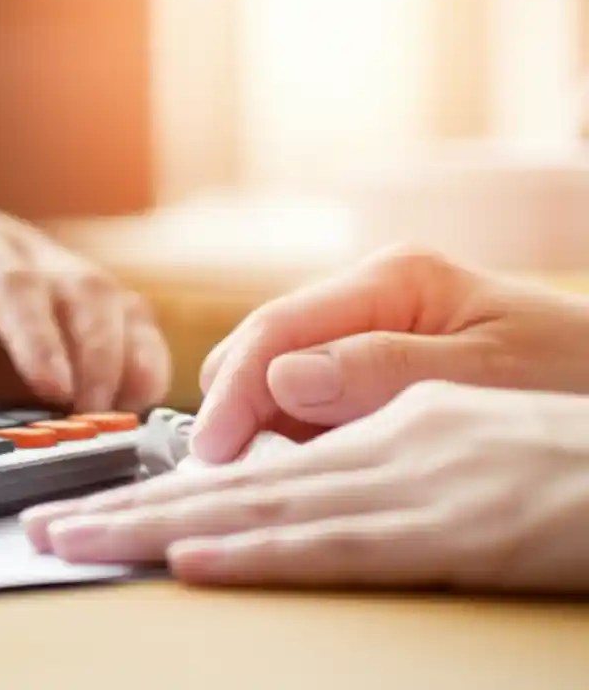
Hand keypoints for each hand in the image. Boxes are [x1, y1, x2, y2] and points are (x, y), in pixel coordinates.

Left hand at [0, 199, 170, 411]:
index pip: (10, 280)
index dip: (37, 334)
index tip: (52, 387)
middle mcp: (16, 247)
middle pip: (80, 286)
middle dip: (95, 351)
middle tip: (89, 413)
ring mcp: (52, 275)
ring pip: (116, 304)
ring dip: (127, 360)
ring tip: (117, 416)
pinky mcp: (75, 312)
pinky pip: (127, 329)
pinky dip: (139, 367)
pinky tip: (132, 407)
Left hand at [22, 382, 588, 591]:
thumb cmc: (567, 462)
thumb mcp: (459, 441)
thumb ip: (371, 442)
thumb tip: (291, 457)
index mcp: (377, 434)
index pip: (249, 470)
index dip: (161, 491)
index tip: (92, 511)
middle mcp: (377, 451)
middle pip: (228, 487)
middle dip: (126, 510)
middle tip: (42, 529)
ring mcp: (411, 488)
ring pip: (259, 511)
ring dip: (156, 528)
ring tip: (75, 543)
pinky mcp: (452, 533)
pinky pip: (338, 547)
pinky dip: (259, 554)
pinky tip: (192, 558)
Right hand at [191, 246, 588, 462]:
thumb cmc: (577, 379)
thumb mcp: (488, 377)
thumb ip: (385, 373)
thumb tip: (282, 378)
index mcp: (394, 279)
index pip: (277, 329)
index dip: (233, 392)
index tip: (211, 455)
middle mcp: (368, 299)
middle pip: (260, 352)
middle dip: (238, 410)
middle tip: (236, 479)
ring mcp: (367, 336)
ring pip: (274, 383)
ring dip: (264, 430)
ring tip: (269, 484)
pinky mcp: (371, 376)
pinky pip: (308, 409)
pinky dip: (296, 442)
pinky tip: (306, 474)